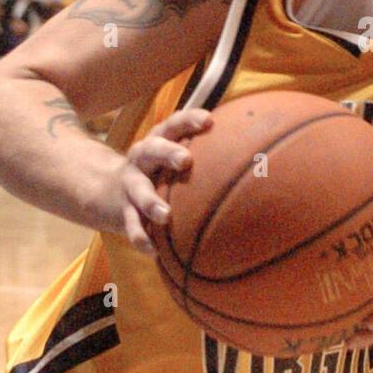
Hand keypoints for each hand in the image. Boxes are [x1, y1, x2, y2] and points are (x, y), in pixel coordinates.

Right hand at [110, 107, 211, 252]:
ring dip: (150, 202)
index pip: (173, 124)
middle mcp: (142, 158)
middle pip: (152, 149)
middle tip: (185, 160)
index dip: (189, 120)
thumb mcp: (176, 160)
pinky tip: (152, 252)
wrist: (109, 191)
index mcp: (160, 141)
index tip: (209, 120)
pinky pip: (130, 224)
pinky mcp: (122, 210)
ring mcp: (130, 184)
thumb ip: (210, 156)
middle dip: (168, 153)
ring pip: (138, 190)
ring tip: (165, 215)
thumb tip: (263, 156)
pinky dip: (140, 237)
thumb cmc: (161, 173)